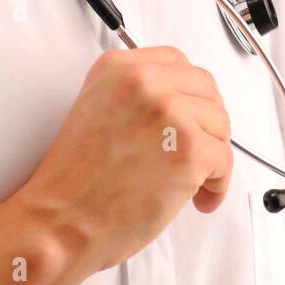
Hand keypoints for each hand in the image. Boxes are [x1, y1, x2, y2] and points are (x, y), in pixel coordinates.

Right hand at [22, 46, 233, 273]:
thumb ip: (135, 98)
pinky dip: (217, 184)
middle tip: (199, 150)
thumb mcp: (96, 112)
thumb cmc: (73, 182)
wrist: (59, 222)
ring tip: (194, 181)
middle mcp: (144, 81)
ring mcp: (169, 112)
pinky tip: (198, 198)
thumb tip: (178, 104)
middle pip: (205, 89)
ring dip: (213, 155)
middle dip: (207, 122)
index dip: (189, 93)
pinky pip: (225, 161)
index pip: (177, 62)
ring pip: (220, 124)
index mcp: (118, 69)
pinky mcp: (189, 149)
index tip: (189, 114)